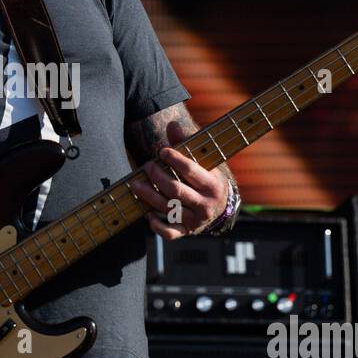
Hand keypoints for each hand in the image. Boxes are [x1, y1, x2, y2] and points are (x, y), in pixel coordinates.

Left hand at [129, 121, 229, 239]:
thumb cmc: (209, 179)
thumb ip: (188, 143)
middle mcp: (205, 204)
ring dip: (148, 196)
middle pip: (175, 190)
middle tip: (147, 165)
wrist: (222, 208)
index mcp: (212, 184)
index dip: (174, 159)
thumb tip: (172, 125)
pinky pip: (170, 233)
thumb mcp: (205, 161)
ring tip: (135, 184)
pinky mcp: (186, 231)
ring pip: (168, 208)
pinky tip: (147, 214)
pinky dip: (157, 225)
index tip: (162, 151)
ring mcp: (196, 220)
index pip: (190, 170)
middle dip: (157, 176)